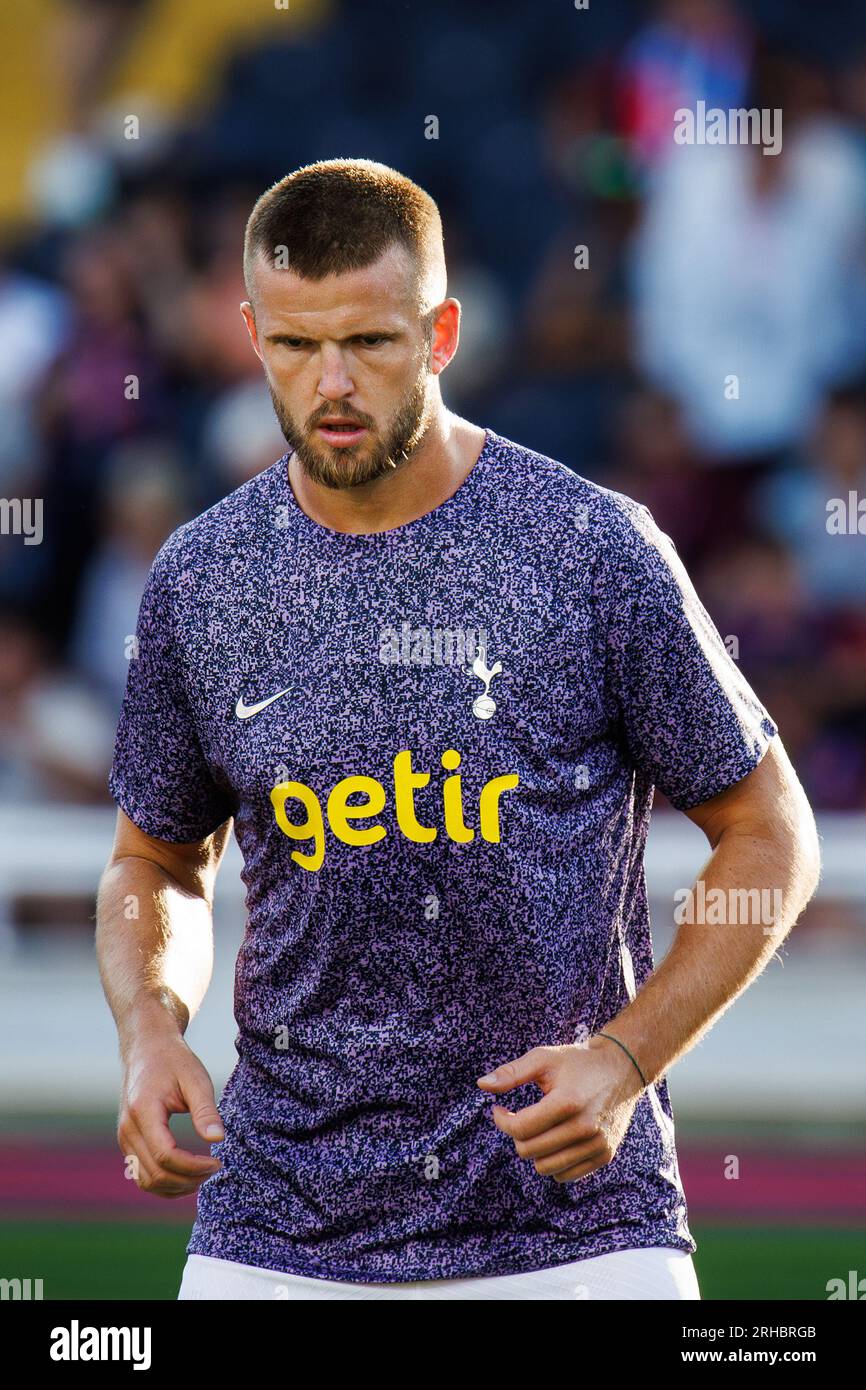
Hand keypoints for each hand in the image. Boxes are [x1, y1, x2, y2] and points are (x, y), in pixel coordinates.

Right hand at [118, 1026, 224, 1198]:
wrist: (147, 1050)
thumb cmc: (174, 1061)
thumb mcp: (195, 1079)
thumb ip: (205, 1110)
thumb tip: (218, 1139)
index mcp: (143, 1111)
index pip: (166, 1156)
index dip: (194, 1166)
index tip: (218, 1162)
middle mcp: (127, 1129)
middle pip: (156, 1174)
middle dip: (188, 1180)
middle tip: (215, 1169)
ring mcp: (124, 1138)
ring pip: (146, 1181)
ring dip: (176, 1187)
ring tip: (203, 1175)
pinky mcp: (128, 1142)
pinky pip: (142, 1175)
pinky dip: (164, 1183)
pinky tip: (188, 1175)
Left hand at [476, 1036, 645, 1181]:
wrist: (622, 1068)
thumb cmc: (577, 1062)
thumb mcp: (544, 1058)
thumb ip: (511, 1073)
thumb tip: (481, 1084)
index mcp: (567, 1102)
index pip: (520, 1128)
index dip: (502, 1120)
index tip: (499, 1109)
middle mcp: (585, 1127)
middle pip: (530, 1151)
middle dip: (517, 1135)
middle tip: (520, 1117)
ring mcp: (597, 1144)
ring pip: (546, 1168)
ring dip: (535, 1151)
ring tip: (540, 1128)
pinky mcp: (605, 1155)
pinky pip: (565, 1175)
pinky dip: (554, 1162)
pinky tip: (556, 1139)